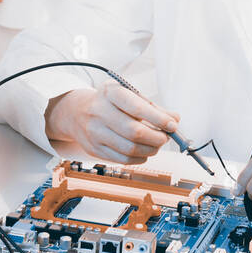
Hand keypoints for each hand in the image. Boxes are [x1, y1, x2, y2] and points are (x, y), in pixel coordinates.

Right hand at [45, 84, 179, 164]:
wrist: (76, 112)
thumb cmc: (110, 102)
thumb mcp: (128, 94)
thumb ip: (152, 106)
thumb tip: (174, 119)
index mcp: (110, 93)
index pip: (137, 108)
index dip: (158, 119)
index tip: (172, 125)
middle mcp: (99, 112)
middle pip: (134, 132)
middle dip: (157, 137)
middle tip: (166, 137)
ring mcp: (95, 133)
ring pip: (130, 149)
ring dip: (150, 150)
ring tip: (157, 144)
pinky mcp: (95, 149)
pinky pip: (123, 160)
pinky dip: (140, 158)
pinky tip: (144, 151)